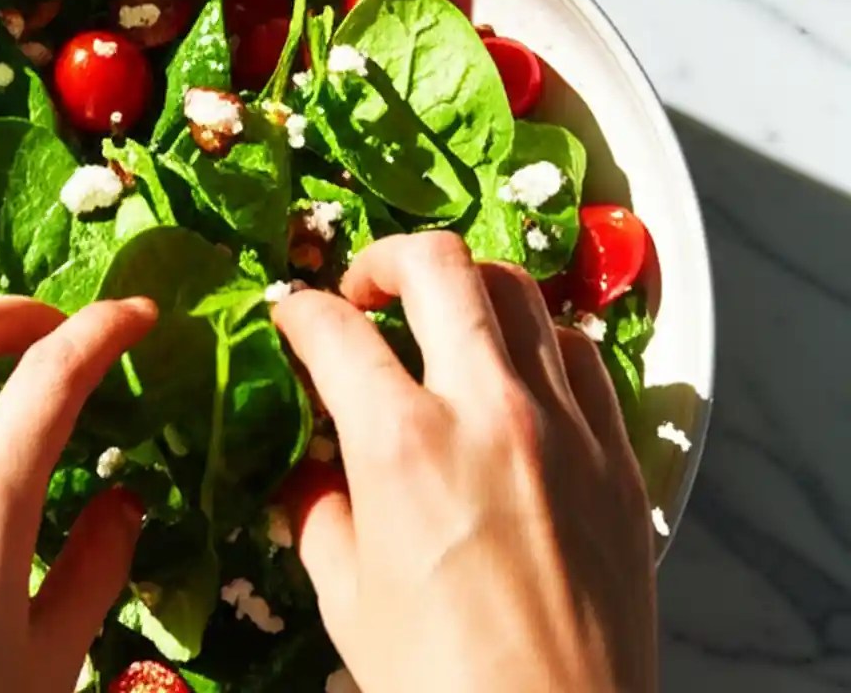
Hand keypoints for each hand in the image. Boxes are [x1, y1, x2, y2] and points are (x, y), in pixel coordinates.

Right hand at [274, 234, 655, 692]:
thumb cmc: (437, 679)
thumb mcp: (345, 596)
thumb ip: (319, 511)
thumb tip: (312, 472)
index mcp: (401, 444)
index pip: (334, 331)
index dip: (298, 311)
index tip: (290, 317)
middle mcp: (487, 409)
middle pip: (440, 266)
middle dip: (384, 258)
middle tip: (363, 290)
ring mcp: (564, 424)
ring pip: (521, 292)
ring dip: (467, 288)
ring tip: (441, 319)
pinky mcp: (617, 453)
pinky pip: (582, 355)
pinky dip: (539, 340)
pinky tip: (517, 370)